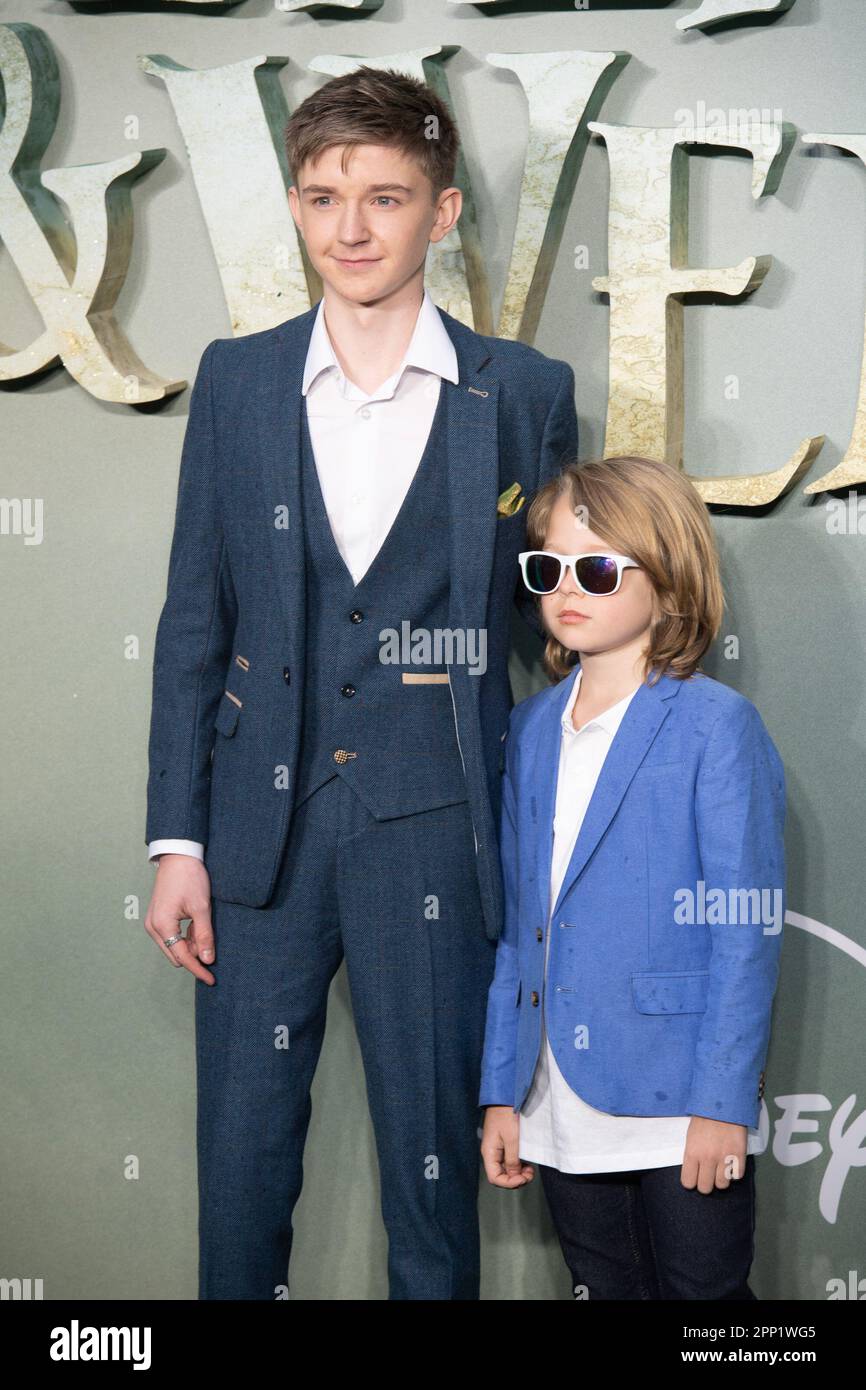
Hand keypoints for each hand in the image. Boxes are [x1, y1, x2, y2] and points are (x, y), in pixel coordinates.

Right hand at [144, 854, 215, 983]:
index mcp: (162, 925)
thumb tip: (207, 959)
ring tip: (203, 926)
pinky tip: (196, 924)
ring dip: (190, 944)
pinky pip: (172, 936)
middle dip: (194, 955)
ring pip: (174, 947)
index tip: (212, 980)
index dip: (198, 969)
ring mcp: (153, 923)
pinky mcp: (158, 918)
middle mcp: (153, 927)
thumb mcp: (201, 907)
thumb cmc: (190, 878)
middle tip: (210, 942)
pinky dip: (185, 936)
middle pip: (176, 955)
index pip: (182, 957)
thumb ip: (204, 935)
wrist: (178, 856)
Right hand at [481, 1105, 534, 1187]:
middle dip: (515, 1179)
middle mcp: (492, 1153)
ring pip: (506, 1169)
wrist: (505, 1097)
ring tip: (530, 1170)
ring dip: (518, 1173)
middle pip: (501, 1175)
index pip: (495, 1178)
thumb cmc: (506, 1116)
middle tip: (529, 1175)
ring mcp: (498, 1149)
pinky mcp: (504, 1144)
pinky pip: (509, 1160)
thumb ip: (512, 1160)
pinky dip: (518, 1165)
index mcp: (489, 1153)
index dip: (509, 1183)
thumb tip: (514, 1176)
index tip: (523, 1178)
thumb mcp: (511, 1139)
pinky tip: (527, 1163)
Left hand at [681, 1116, 746, 1192]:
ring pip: (722, 1185)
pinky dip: (735, 1172)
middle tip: (708, 1174)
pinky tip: (731, 1163)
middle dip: (706, 1183)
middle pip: (705, 1188)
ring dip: (721, 1179)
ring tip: (721, 1169)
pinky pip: (737, 1176)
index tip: (694, 1177)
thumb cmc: (704, 1117)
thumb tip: (693, 1171)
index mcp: (692, 1152)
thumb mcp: (690, 1136)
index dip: (691, 1181)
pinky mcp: (739, 1155)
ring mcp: (724, 1158)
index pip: (688, 1182)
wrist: (722, 1103)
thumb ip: (692, 1154)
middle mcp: (707, 1158)